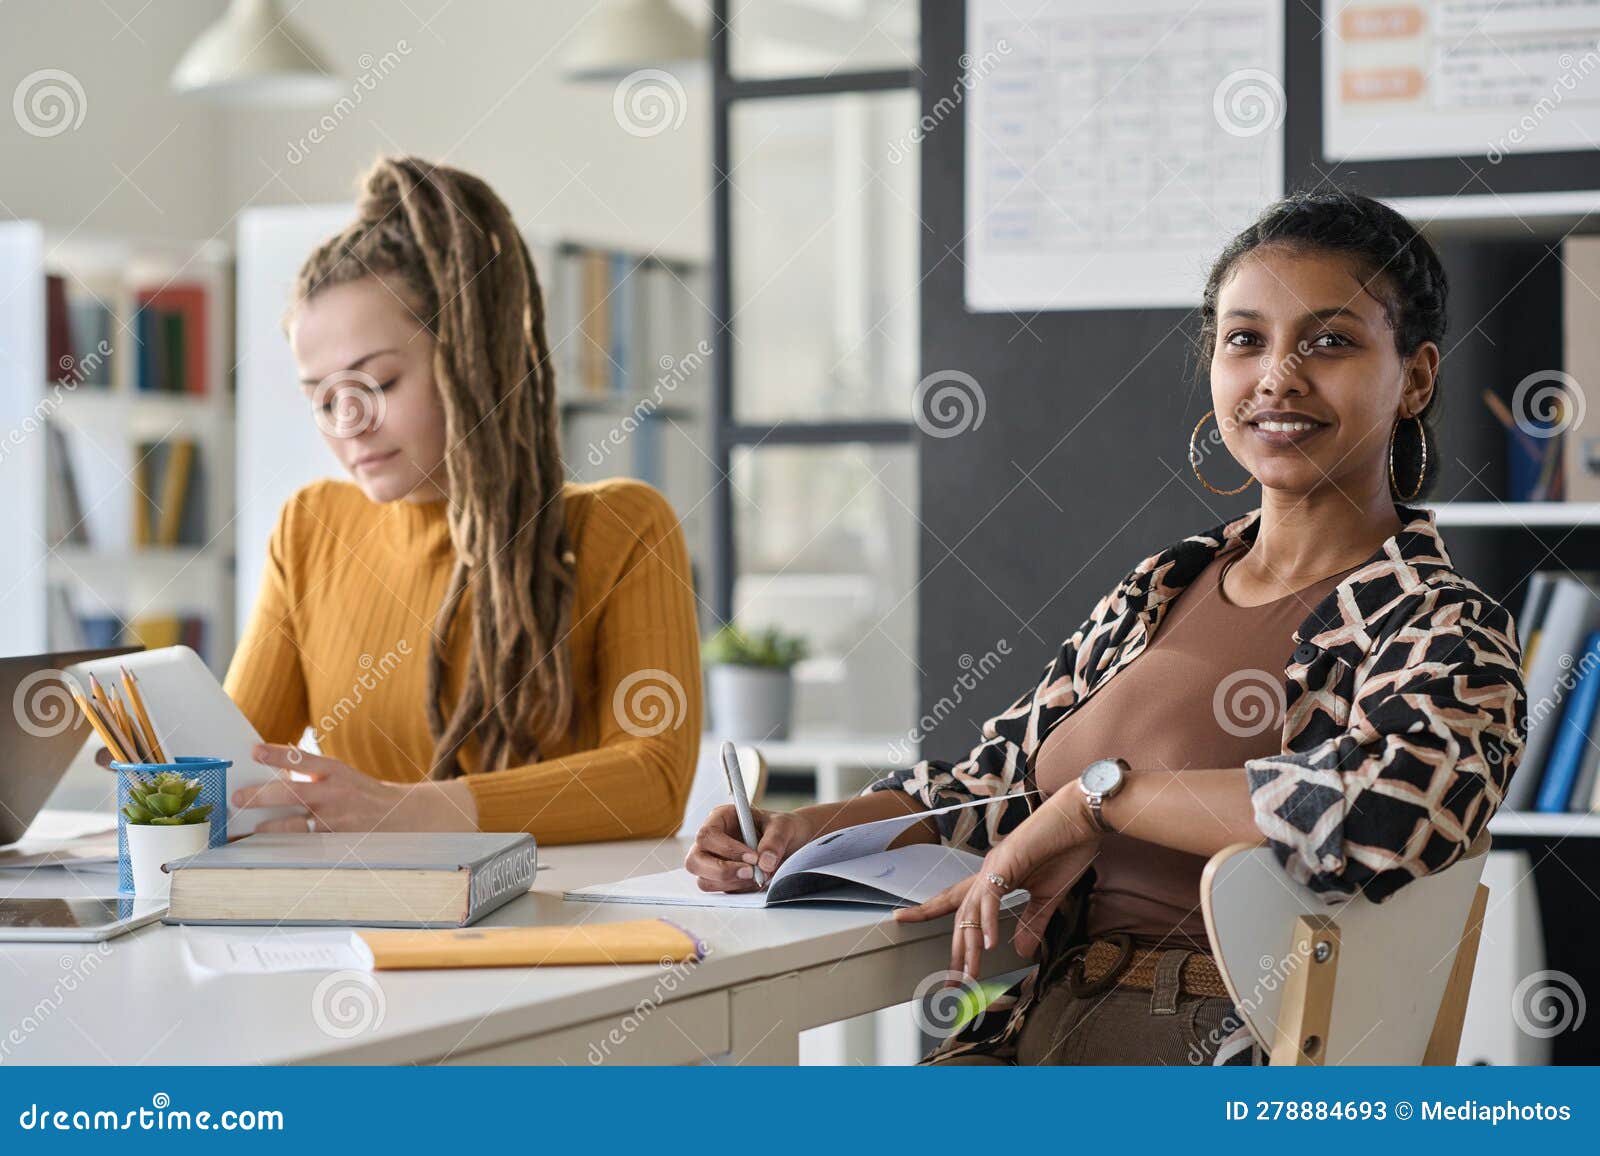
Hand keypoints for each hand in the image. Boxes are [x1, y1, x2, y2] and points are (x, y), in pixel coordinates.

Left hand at [230, 743, 477, 832]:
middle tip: (238, 797)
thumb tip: (269, 767)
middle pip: (293, 792)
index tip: (254, 750)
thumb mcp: (339, 774)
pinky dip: (289, 844)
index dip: (278, 754)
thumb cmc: (359, 792)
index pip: (303, 759)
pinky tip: (272, 846)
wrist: (397, 815)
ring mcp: (336, 819)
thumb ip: (309, 773)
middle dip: (262, 795)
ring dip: (272, 826)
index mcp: (335, 771)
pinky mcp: (338, 841)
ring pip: (298, 824)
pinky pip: (307, 844)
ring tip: (254, 828)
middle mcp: (335, 793)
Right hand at [684, 804, 813, 892]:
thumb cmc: (782, 828)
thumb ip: (774, 841)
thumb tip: (764, 862)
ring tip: (759, 876)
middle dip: (722, 871)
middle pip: (695, 861)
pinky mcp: (723, 880)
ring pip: (704, 881)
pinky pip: (721, 891)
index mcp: (720, 819)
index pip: (707, 835)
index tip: (753, 857)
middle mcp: (712, 841)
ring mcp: (714, 862)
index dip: (727, 849)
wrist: (791, 843)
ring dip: (732, 882)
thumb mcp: (783, 826)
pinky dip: (740, 889)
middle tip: (751, 873)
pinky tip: (757, 880)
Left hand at [896, 788, 1100, 979]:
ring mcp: (994, 866)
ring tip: (968, 974)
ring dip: (969, 945)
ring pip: (971, 911)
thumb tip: (1020, 952)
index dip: (931, 914)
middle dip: (954, 950)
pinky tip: (988, 944)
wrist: (1082, 819)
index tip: (911, 927)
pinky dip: (987, 922)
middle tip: (952, 982)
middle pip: (960, 915)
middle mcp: (987, 871)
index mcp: (994, 877)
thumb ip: (1032, 924)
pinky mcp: (1007, 862)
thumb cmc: (1067, 850)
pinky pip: (991, 898)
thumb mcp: (1048, 897)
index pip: (957, 902)